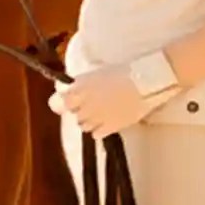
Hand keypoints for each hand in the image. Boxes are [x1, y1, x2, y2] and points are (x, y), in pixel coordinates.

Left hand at [48, 64, 178, 139]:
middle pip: (73, 114)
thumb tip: (72, 89)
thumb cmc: (124, 70)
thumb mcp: (98, 71)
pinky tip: (108, 120)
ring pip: (83, 126)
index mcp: (80, 87)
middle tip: (93, 102)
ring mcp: (97, 117)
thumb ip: (82, 83)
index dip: (61, 102)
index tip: (67, 99)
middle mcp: (84, 104)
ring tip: (102, 111)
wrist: (147, 80)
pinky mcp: (110, 127)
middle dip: (79, 109)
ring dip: (89, 120)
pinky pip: (96, 134)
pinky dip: (99, 129)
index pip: (58, 103)